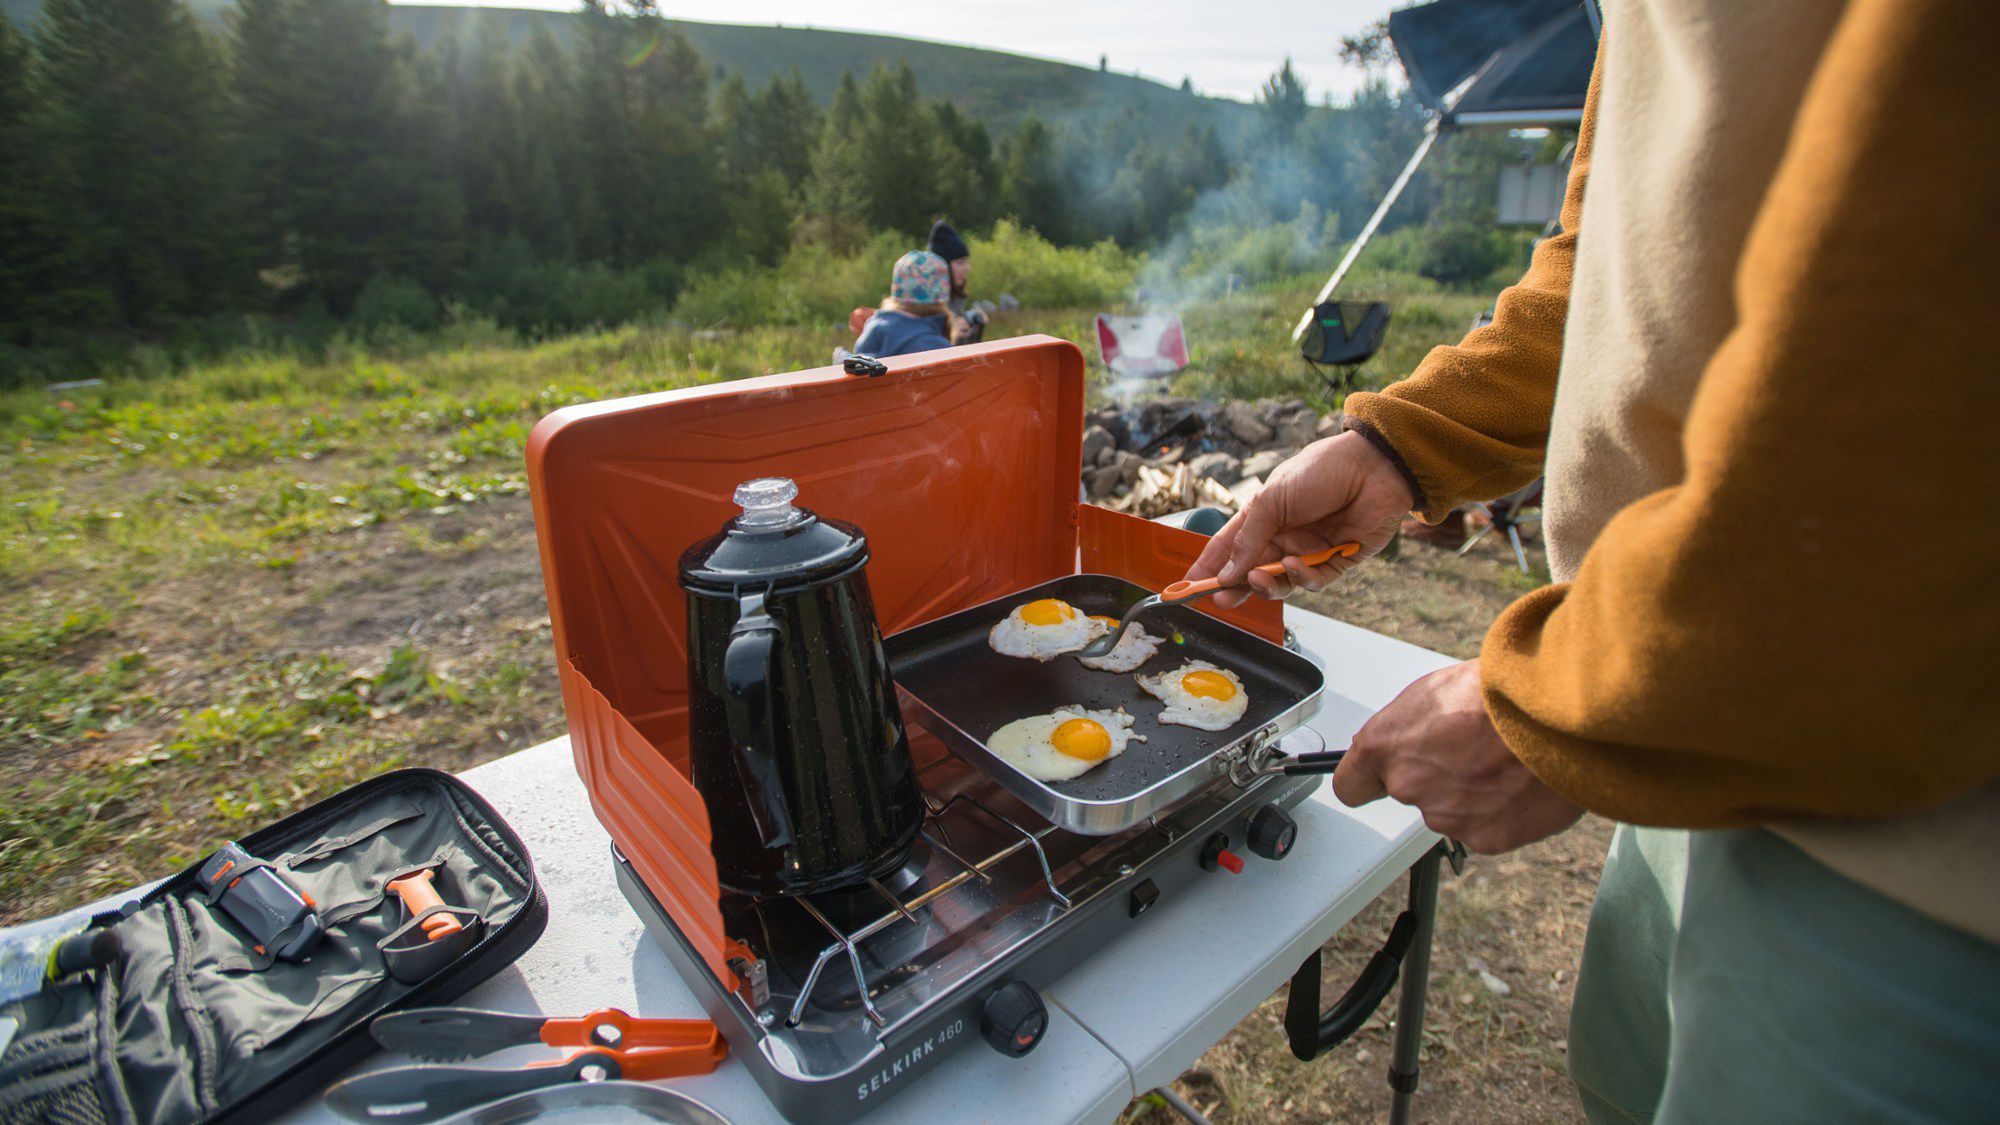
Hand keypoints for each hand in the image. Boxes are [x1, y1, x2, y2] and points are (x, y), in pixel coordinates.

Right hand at [1186, 431, 1413, 607]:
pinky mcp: (1337, 562)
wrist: (1373, 466)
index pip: (1228, 548)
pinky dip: (1301, 578)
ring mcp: (1309, 551)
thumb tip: (1228, 572)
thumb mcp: (1273, 499)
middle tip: (1221, 600)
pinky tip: (1296, 565)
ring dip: (1266, 585)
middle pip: (1252, 571)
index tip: (1187, 588)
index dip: (1208, 568)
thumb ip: (1249, 538)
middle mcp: (1284, 536)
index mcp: (1263, 516)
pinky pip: (1313, 581)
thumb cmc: (1321, 470)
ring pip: (1281, 583)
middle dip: (1235, 588)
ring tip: (1257, 579)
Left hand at [1332, 661, 1583, 853]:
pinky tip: (1518, 781)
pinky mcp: (1485, 837)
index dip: (1368, 781)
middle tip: (1469, 750)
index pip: (1350, 786)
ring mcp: (1446, 816)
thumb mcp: (1433, 692)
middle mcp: (1409, 786)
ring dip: (1471, 793)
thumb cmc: (1496, 691)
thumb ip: (1406, 728)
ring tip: (1501, 760)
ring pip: (1451, 810)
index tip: (1377, 779)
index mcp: (1385, 747)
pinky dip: (1501, 810)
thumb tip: (1403, 742)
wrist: (1552, 712)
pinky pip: (1486, 826)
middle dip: (1434, 777)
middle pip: (1411, 793)